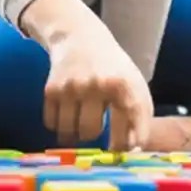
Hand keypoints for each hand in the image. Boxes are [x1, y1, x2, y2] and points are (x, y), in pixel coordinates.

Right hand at [43, 27, 152, 151]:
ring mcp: (73, 86)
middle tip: (98, 131)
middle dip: (97, 137)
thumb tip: (132, 151)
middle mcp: (98, 84)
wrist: (81, 38)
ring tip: (83, 119)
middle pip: (92, 133)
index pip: (129, 126)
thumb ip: (139, 116)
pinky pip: (52, 124)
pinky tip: (68, 112)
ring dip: (76, 132)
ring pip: (70, 132)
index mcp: (124, 85)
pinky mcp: (52, 89)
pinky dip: (59, 124)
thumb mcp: (134, 84)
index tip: (122, 152)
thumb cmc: (113, 69)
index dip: (127, 145)